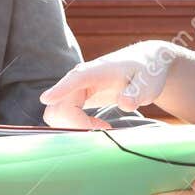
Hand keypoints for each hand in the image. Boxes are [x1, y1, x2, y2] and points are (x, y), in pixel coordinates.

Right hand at [38, 40, 174, 128]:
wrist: (144, 64)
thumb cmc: (147, 72)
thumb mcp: (148, 83)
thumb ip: (137, 93)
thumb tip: (125, 104)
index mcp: (96, 71)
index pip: (74, 79)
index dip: (59, 90)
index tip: (47, 99)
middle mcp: (80, 78)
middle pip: (60, 103)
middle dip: (74, 123)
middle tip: (103, 130)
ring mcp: (75, 87)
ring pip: (56, 111)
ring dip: (73, 125)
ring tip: (102, 126)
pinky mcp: (76, 96)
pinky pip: (63, 115)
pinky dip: (76, 125)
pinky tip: (99, 125)